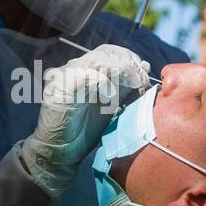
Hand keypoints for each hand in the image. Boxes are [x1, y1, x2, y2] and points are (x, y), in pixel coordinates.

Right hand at [20, 45, 151, 195]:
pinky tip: (112, 98)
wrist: (60, 152)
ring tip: (134, 85)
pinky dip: (105, 85)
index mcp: (85, 71)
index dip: (130, 59)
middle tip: (142, 79)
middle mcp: (74, 69)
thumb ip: (125, 88)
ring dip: (121, 71)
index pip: (110, 52)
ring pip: (98, 61)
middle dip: (129, 64)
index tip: (145, 72)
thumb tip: (145, 69)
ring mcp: (65, 76)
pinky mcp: (60, 88)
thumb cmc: (85, 132)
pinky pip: (87, 76)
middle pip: (105, 52)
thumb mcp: (111, 105)